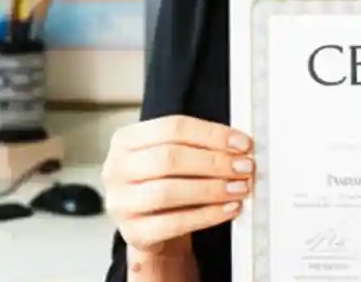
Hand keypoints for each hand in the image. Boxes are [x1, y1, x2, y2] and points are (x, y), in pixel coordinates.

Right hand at [102, 114, 253, 256]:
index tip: (242, 143)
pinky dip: (207, 215)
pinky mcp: (133, 232)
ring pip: (168, 191)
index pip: (172, 127)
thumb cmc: (165, 182)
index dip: (212, 134)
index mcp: (126, 140)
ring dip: (212, 189)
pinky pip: (174, 223)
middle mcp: (117, 169)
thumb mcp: (174, 156)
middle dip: (214, 162)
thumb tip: (240, 147)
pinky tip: (228, 209)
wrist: (149, 224)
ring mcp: (121, 202)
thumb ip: (200, 146)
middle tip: (244, 167)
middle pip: (169, 158)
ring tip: (239, 188)